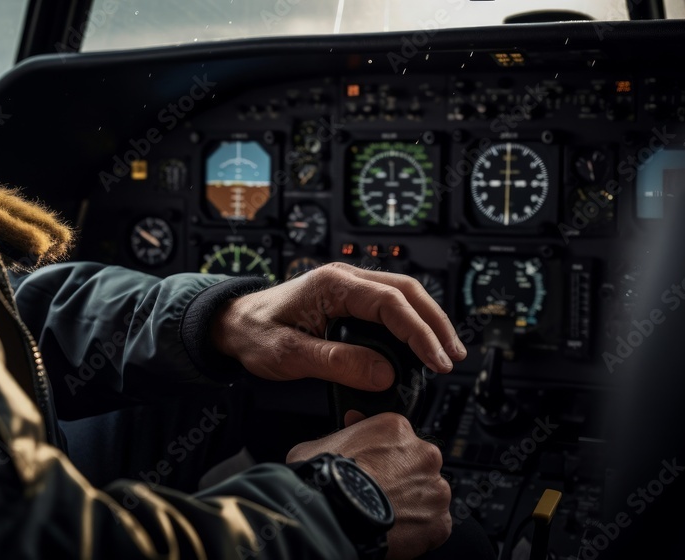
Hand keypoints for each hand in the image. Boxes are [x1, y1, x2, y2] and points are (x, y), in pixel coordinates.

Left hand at [211, 262, 465, 390]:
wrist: (232, 324)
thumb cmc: (254, 333)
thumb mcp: (289, 354)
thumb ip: (337, 363)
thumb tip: (384, 374)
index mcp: (332, 284)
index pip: (391, 303)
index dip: (419, 333)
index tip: (436, 361)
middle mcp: (345, 278)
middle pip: (407, 291)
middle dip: (435, 324)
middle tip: (453, 357)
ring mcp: (348, 287)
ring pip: (403, 296)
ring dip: (427, 322)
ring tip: (445, 353)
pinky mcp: (348, 300)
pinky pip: (389, 305)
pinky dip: (411, 323)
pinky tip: (421, 345)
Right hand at [287, 411, 452, 559]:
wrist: (331, 515)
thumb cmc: (324, 478)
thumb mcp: (324, 440)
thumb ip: (347, 432)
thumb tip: (353, 422)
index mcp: (396, 429)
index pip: (398, 439)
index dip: (383, 455)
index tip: (373, 467)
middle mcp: (423, 454)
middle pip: (417, 465)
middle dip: (401, 478)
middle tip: (378, 492)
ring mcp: (434, 489)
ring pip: (427, 496)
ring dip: (412, 504)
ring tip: (385, 515)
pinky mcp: (439, 521)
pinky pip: (434, 526)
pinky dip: (419, 531)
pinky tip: (395, 531)